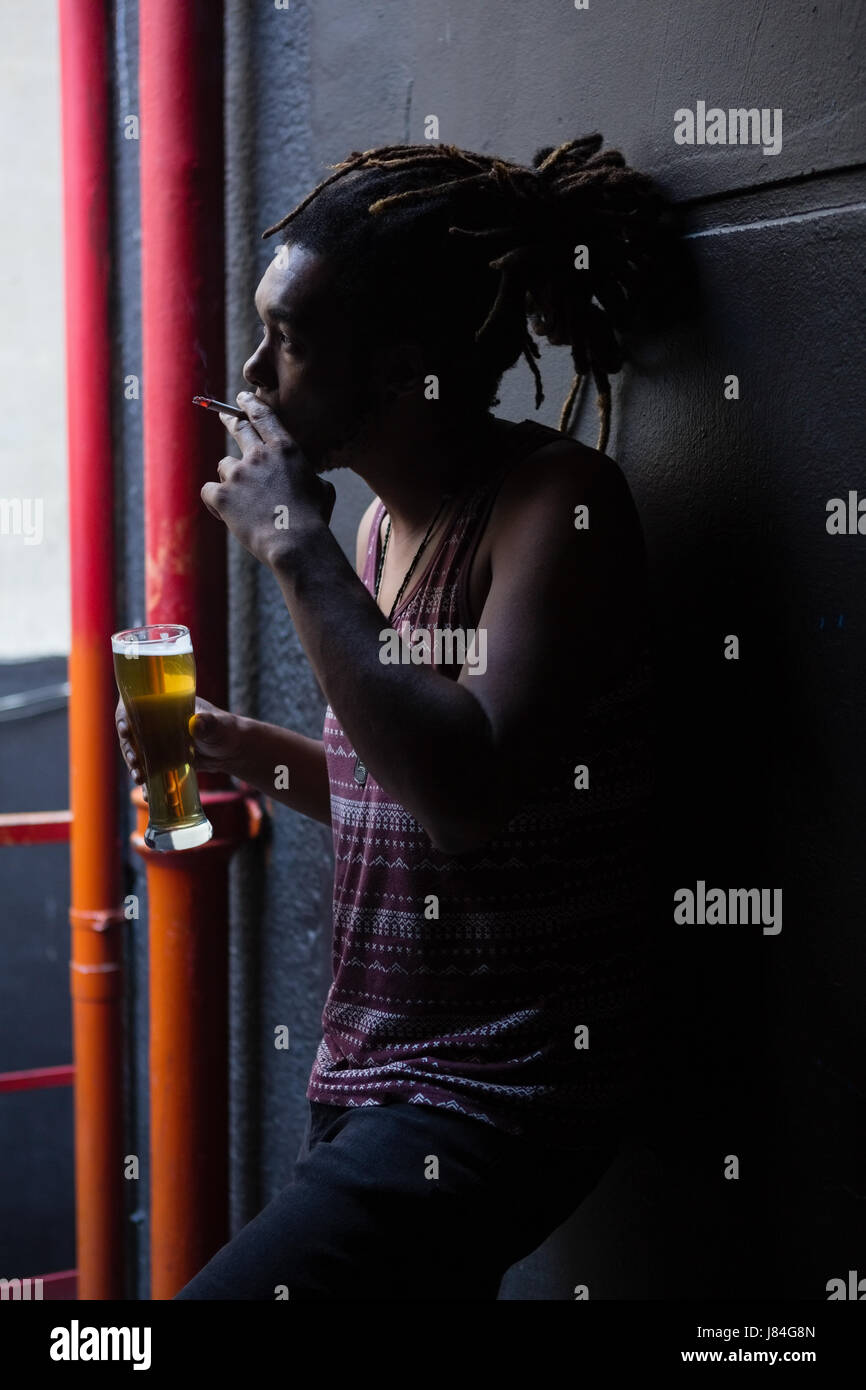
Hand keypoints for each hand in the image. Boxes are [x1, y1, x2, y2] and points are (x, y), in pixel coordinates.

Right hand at [115, 694, 242, 793]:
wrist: (234, 752)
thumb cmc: (227, 731)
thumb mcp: (218, 726)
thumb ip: (208, 723)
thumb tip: (196, 723)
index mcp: (167, 704)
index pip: (137, 704)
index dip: (126, 715)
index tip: (126, 729)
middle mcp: (159, 721)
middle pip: (133, 731)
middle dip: (129, 747)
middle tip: (135, 761)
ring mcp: (160, 741)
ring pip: (138, 752)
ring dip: (135, 765)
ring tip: (140, 779)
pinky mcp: (164, 758)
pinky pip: (150, 768)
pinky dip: (147, 780)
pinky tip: (147, 794)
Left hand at [200, 391, 335, 567]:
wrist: (295, 542)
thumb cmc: (314, 519)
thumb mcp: (323, 489)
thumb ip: (308, 477)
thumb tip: (306, 479)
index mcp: (285, 449)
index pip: (263, 417)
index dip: (250, 405)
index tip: (242, 399)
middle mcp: (259, 455)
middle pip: (238, 428)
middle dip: (230, 419)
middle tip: (224, 416)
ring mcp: (238, 474)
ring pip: (224, 466)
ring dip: (230, 479)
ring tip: (244, 502)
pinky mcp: (222, 495)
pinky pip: (209, 492)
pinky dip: (215, 502)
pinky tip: (226, 514)